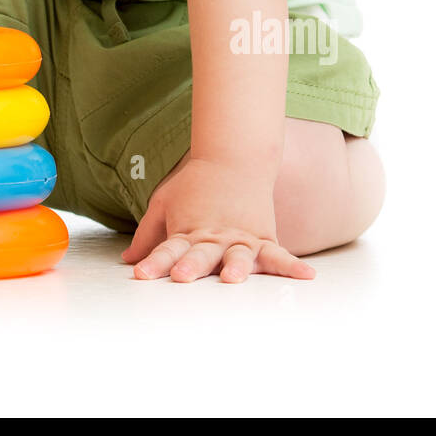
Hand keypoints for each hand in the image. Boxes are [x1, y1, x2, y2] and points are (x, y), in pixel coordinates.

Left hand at [121, 153, 314, 283]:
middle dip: (191, 265)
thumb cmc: (195, 185)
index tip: (141, 274)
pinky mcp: (262, 238)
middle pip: (201, 253)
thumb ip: (147, 235)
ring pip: (238, 254)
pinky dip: (292, 266)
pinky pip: (278, 255)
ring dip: (235, 266)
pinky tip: (306, 276)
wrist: (233, 157)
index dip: (154, 261)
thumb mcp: (164, 203)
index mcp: (188, 229)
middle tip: (182, 276)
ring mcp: (240, 238)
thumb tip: (129, 261)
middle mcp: (214, 236)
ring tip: (233, 278)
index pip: (167, 248)